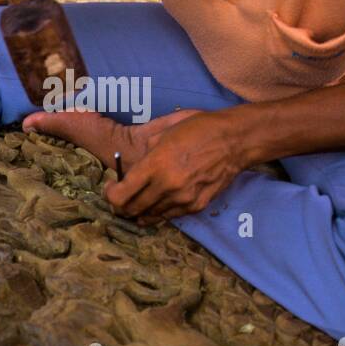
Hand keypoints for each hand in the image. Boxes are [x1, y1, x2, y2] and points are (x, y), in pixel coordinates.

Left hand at [108, 109, 247, 223]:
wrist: (234, 140)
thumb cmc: (198, 129)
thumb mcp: (164, 133)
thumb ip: (145, 156)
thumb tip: (132, 172)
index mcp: (155, 165)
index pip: (121, 195)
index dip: (110, 195)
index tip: (111, 187)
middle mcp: (167, 186)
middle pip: (132, 210)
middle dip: (121, 206)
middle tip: (121, 197)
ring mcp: (183, 199)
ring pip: (150, 216)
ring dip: (139, 210)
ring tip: (139, 199)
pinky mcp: (196, 206)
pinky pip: (169, 215)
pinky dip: (159, 211)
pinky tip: (159, 200)